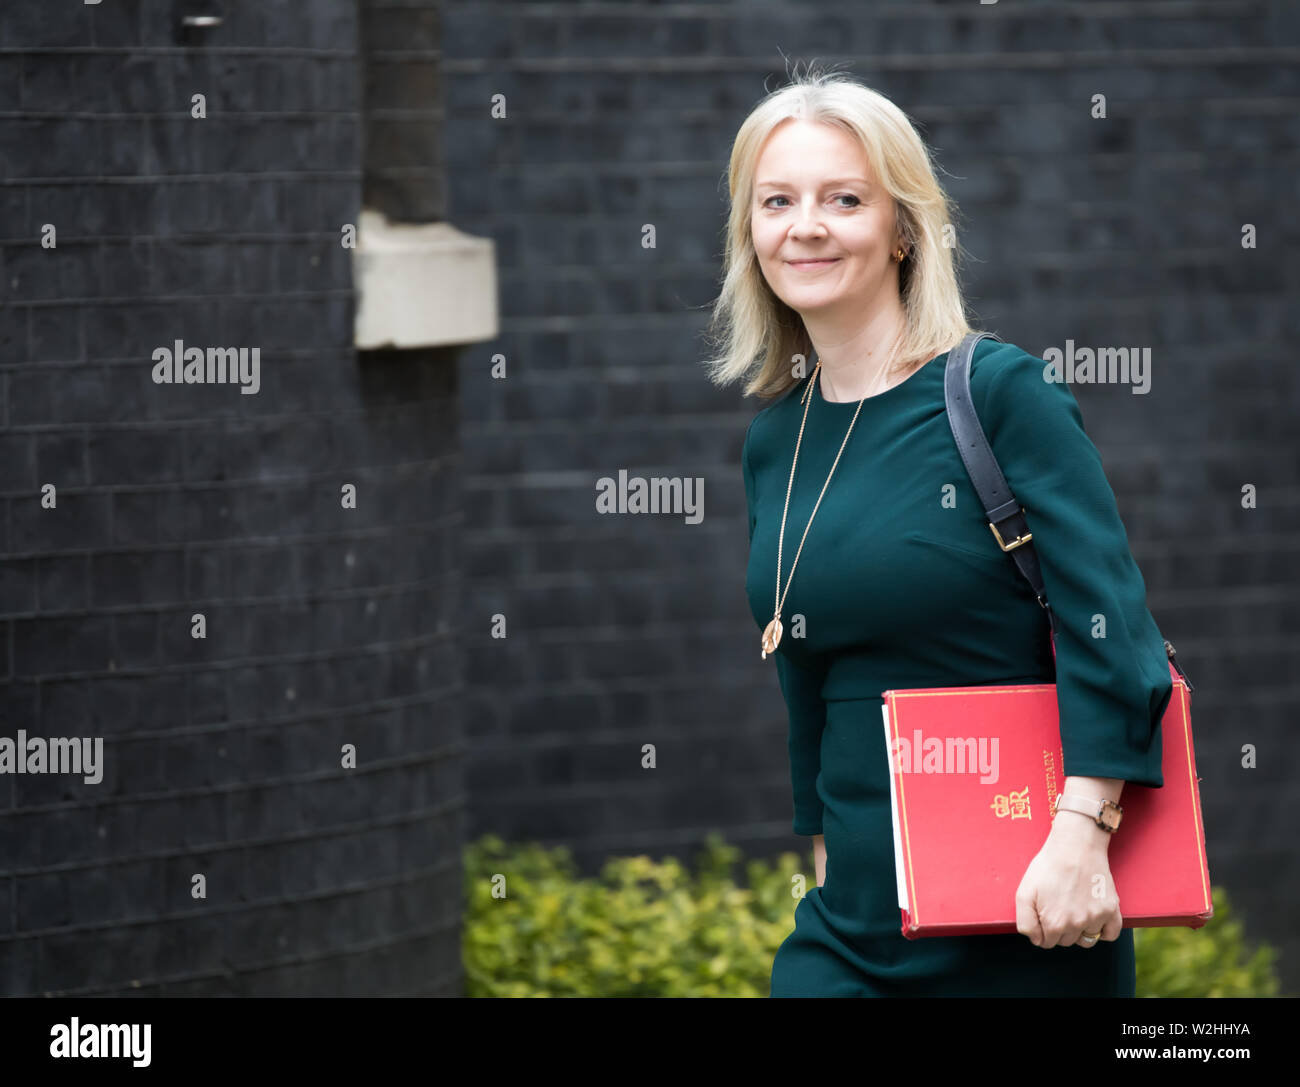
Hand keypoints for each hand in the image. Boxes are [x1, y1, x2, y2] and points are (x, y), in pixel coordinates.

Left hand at [1014, 813, 1122, 947]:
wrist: (1075, 845)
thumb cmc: (1047, 866)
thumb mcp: (1024, 892)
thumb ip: (1025, 922)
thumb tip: (1036, 940)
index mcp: (1054, 923)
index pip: (1046, 942)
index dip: (1042, 929)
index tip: (1043, 912)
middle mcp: (1076, 925)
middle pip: (1066, 941)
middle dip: (1059, 929)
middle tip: (1057, 906)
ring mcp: (1095, 918)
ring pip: (1087, 940)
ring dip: (1079, 931)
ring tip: (1073, 909)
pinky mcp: (1111, 910)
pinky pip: (1110, 934)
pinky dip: (1103, 931)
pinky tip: (1093, 918)